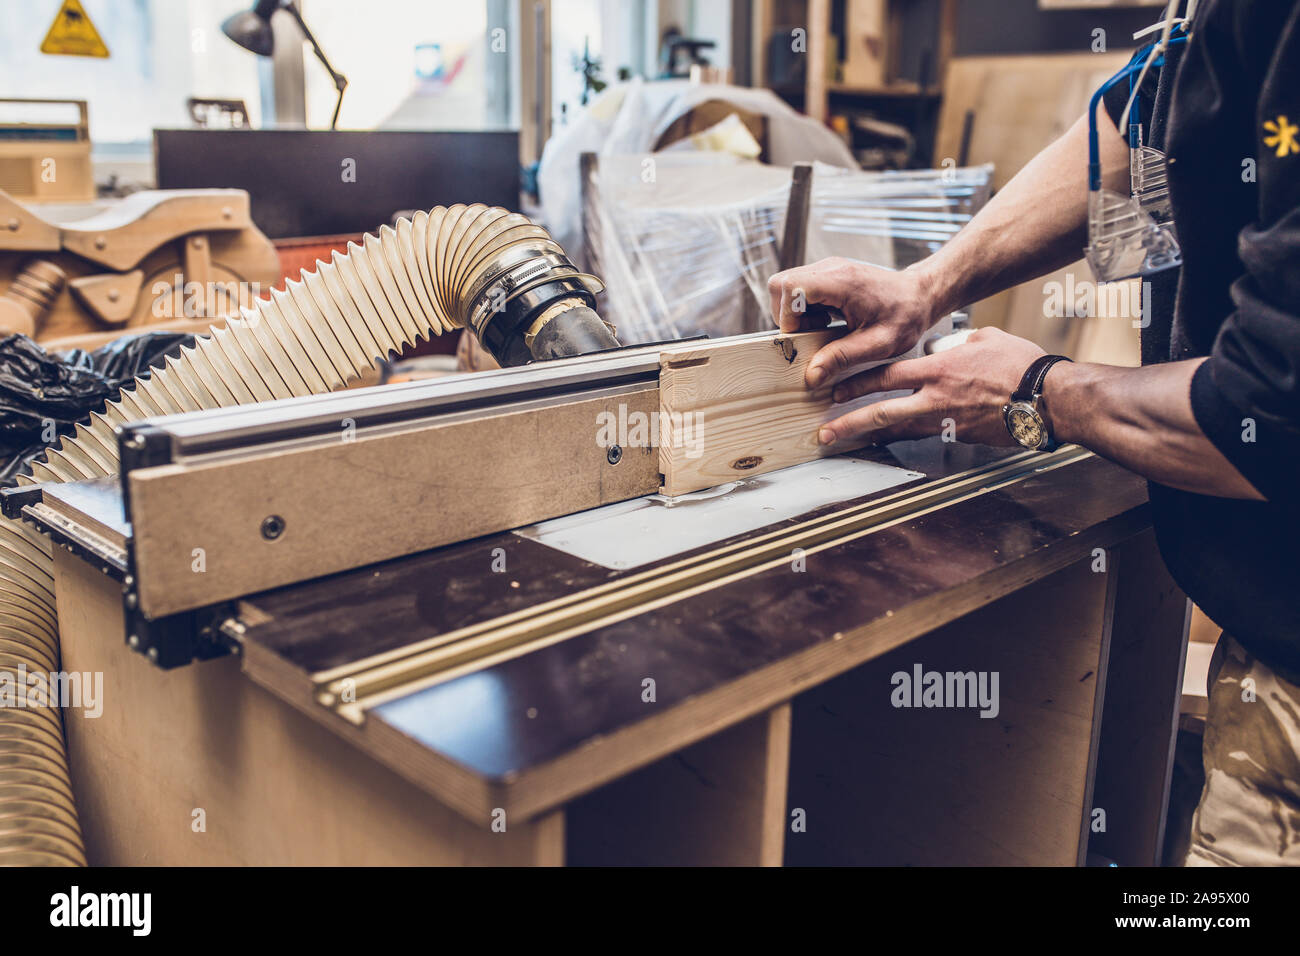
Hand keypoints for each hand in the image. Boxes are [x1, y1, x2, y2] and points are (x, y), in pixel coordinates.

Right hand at [767, 257, 940, 387]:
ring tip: (822, 327)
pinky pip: (798, 290)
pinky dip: (803, 310)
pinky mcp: (827, 275)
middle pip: (780, 285)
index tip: (804, 335)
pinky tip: (826, 321)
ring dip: (794, 313)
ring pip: (785, 287)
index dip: (788, 315)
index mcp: (841, 281)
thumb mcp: (878, 344)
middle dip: (786, 316)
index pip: (790, 287)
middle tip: (811, 333)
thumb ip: (842, 357)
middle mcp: (829, 268)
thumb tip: (812, 375)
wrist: (920, 295)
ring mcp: (826, 269)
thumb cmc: (905, 316)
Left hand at [818, 327, 1046, 446]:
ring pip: (898, 428)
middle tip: (825, 428)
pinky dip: (902, 438)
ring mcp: (947, 420)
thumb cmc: (1022, 366)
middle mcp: (936, 396)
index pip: (886, 373)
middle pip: (882, 409)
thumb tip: (946, 347)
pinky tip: (886, 442)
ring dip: (868, 435)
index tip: (835, 387)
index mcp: (939, 367)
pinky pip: (924, 435)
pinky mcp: (959, 435)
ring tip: (843, 440)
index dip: (857, 381)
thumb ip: (957, 343)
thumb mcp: (985, 339)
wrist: (1048, 399)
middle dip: (850, 419)